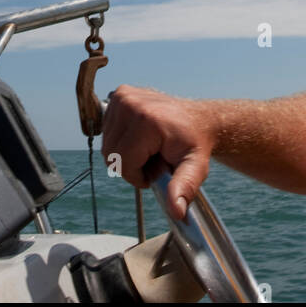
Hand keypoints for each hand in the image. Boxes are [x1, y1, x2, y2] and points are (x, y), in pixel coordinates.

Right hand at [101, 84, 214, 220]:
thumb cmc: (196, 144)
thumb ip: (183, 188)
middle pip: (111, 154)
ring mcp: (122, 96)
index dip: (138, 176)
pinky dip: (121, 140)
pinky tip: (141, 137)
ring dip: (126, 154)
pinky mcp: (119, 95)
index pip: (123, 162)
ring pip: (107, 144)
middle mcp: (130, 103)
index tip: (157, 172)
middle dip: (131, 166)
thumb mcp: (195, 168)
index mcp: (146, 120)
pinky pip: (108, 130)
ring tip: (150, 149)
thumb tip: (176, 211)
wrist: (198, 119)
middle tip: (154, 160)